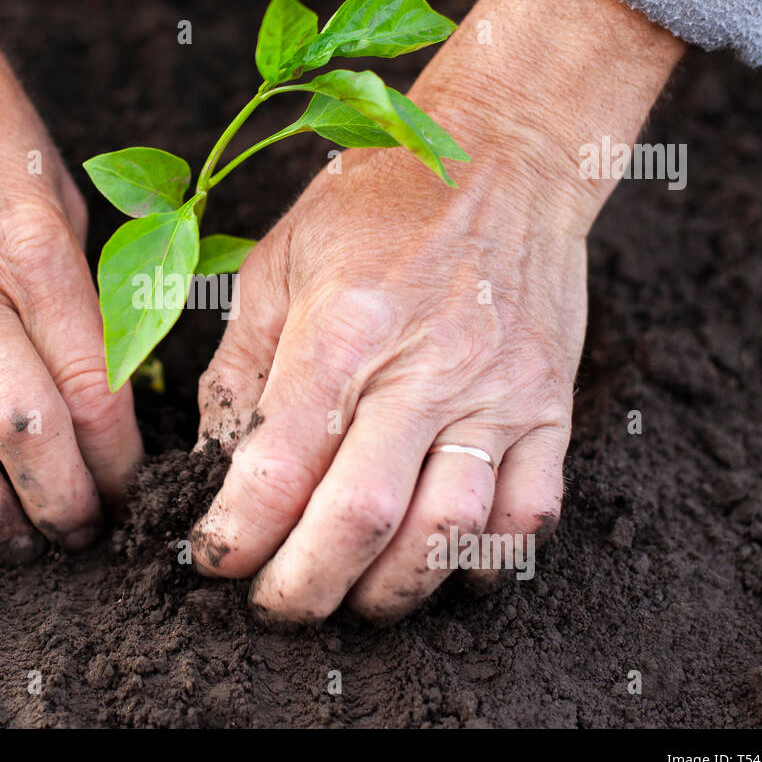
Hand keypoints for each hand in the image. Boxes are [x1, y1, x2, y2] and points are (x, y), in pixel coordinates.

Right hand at [0, 0, 139, 557]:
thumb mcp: (57, 192)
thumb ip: (81, 288)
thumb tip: (111, 386)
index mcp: (36, 251)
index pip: (94, 387)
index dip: (118, 460)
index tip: (133, 493)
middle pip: (23, 428)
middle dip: (61, 502)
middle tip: (82, 537)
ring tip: (8, 545)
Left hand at [191, 0, 684, 620]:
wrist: (505, 155)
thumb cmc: (376, 205)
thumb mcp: (279, 262)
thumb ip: (241, 364)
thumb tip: (218, 459)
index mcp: (341, 329)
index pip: (278, 462)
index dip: (237, 532)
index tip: (212, 561)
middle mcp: (422, 370)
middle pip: (359, 518)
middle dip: (303, 585)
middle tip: (273, 606)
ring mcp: (496, 395)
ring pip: (445, 534)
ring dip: (388, 589)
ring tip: (349, 597)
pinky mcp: (549, 408)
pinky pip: (527, 516)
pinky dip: (481, 563)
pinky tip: (439, 565)